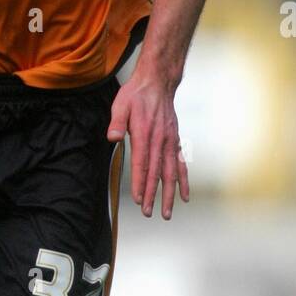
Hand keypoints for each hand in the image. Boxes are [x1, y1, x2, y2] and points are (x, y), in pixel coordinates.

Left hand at [107, 71, 188, 219]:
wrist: (158, 83)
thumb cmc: (136, 95)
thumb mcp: (121, 104)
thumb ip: (116, 122)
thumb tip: (112, 137)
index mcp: (144, 133)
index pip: (142, 163)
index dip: (141, 183)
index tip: (139, 199)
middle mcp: (159, 140)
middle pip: (157, 173)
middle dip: (153, 195)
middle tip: (149, 213)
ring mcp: (170, 142)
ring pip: (171, 172)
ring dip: (168, 194)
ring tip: (166, 212)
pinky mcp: (175, 142)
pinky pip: (181, 165)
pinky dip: (183, 181)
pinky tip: (184, 196)